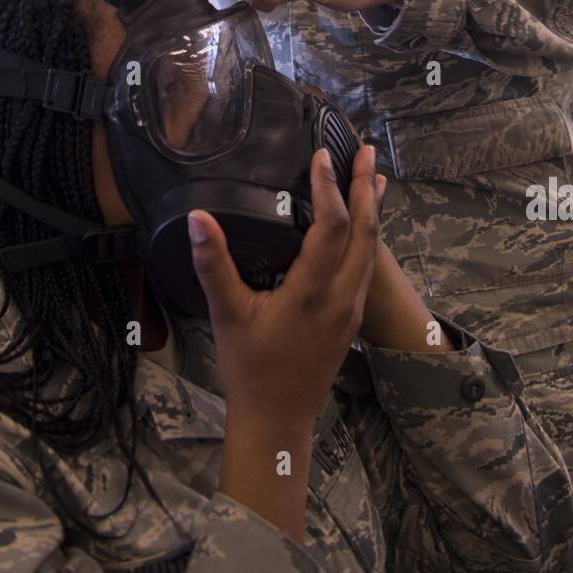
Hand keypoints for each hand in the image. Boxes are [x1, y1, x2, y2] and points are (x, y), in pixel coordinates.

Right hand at [188, 144, 380, 427]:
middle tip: (367, 152)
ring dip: (373, 210)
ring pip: (372, 249)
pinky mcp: (350, 318)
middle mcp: (341, 296)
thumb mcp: (227, 314)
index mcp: (313, 291)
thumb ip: (213, 264)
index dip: (330, 187)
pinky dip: (368, 236)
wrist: (277, 420)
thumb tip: (197, 218)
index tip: (323, 155)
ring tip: (374, 177)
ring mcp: (351, 308)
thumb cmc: (250, 369)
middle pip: (365, 232)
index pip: (332, 227)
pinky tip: (363, 227)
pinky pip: (367, 266)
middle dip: (365, 188)